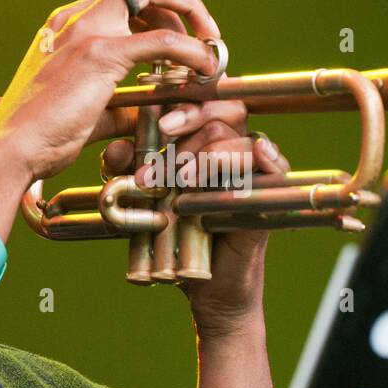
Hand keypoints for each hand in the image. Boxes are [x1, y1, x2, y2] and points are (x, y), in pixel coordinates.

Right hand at [0, 0, 222, 181]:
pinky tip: (206, 68)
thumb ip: (118, 106)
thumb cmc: (41, 138)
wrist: (12, 150)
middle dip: (182, 6)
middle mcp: (75, 18)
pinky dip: (192, 49)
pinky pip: (162, 40)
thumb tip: (149, 111)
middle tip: (205, 39)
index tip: (182, 39)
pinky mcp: (101, 54)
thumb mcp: (87, 113)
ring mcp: (87, 32)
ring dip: (191, 16)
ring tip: (210, 49)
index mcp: (66, 27)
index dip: (161, 13)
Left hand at [99, 5, 291, 336]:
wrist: (206, 284)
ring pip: (240, 138)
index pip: (202, 102)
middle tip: (167, 138)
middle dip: (192, 121)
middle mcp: (233, 148)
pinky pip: (273, 163)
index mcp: (204, 141)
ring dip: (209, 153)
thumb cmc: (177, 236)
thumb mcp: (146, 200)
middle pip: (224, 112)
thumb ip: (130, 173)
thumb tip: (114, 150)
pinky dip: (262, 155)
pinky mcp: (272, 191)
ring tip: (183, 177)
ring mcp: (255, 168)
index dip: (183, 103)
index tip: (159, 123)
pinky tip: (255, 153)